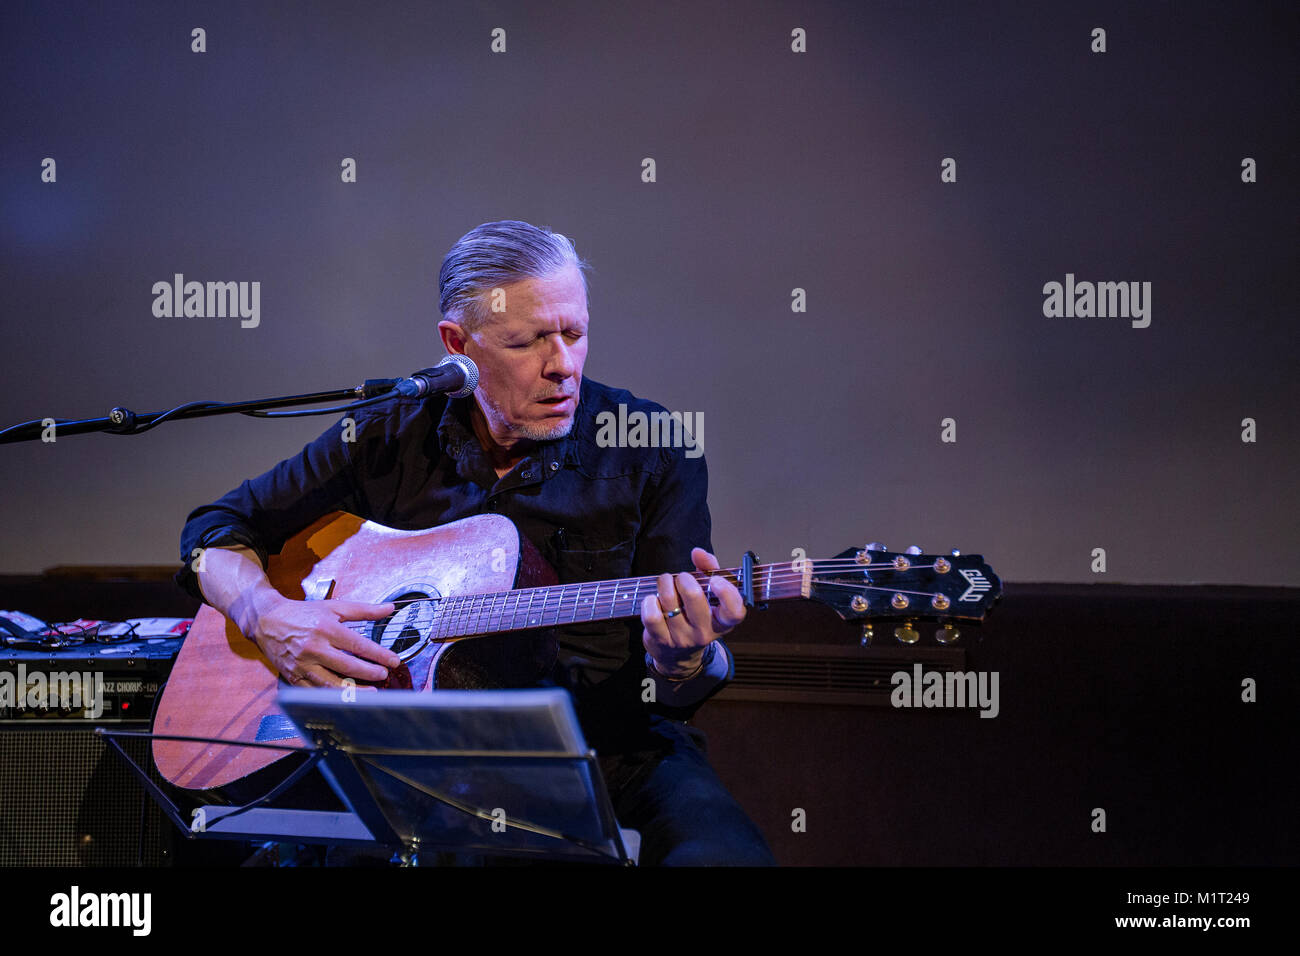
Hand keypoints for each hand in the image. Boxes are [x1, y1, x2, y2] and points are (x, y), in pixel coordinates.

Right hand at [233, 589, 400, 687]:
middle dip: (370, 673)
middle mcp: (314, 648)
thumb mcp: (334, 607)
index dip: (379, 655)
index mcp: (326, 629)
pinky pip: (315, 692)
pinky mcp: (293, 677)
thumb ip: (364, 610)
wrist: (267, 620)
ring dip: (354, 691)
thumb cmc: (303, 613)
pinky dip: (332, 697)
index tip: (394, 661)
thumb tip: (390, 608)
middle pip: (348, 667)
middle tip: (384, 676)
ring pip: (331, 684)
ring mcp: (302, 665)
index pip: (359, 646)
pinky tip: (346, 697)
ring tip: (371, 692)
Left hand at [641, 548, 745, 678]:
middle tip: (682, 577)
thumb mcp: (708, 593)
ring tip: (666, 582)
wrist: (676, 654)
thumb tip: (698, 552)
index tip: (715, 580)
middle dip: (684, 579)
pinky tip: (653, 599)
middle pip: (694, 597)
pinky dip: (650, 601)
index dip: (726, 593)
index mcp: (722, 621)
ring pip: (669, 601)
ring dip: (665, 584)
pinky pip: (652, 616)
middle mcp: (705, 632)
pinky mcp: (661, 641)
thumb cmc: (694, 615)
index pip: (734, 612)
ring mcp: (683, 639)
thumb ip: (708, 569)